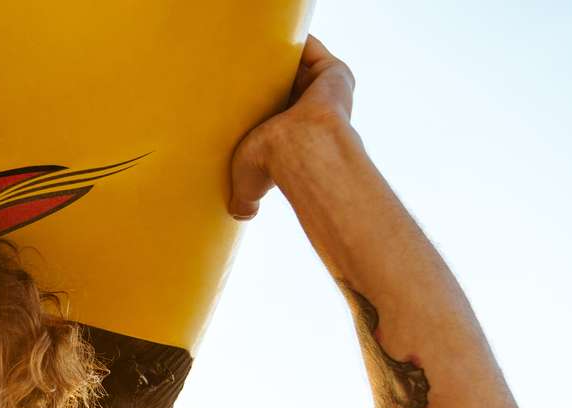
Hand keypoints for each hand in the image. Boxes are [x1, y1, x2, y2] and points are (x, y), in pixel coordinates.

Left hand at [229, 34, 355, 220]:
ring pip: (301, 64)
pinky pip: (314, 48)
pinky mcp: (334, 74)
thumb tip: (243, 213)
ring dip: (280, 52)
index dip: (259, 100)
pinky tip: (273, 30)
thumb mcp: (249, 184)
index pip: (276, 110)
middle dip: (266, 72)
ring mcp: (325, 92)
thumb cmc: (274, 168)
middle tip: (240, 62)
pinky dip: (299, 38)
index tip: (238, 91)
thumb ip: (246, 197)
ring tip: (253, 42)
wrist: (302, 150)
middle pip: (288, 83)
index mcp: (293, 134)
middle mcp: (312, 111)